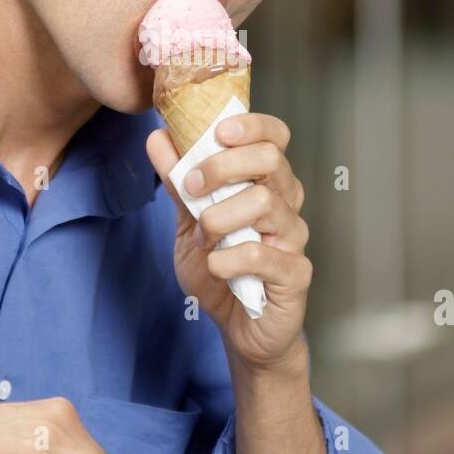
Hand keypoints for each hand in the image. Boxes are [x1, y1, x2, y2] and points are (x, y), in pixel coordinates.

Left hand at [146, 112, 311, 373]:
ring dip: (219, 217)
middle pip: (270, 160)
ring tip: (202, 238)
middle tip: (192, 185)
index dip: (252, 125)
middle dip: (223, 166)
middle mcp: (286, 203)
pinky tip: (216, 266)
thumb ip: (178, 181)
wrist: (238, 328)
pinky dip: (228, 259)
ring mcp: (294, 238)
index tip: (218, 131)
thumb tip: (158, 137)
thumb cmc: (221, 269)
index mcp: (266, 182)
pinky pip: (262, 253)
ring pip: (264, 203)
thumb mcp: (188, 221)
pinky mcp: (295, 273)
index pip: (275, 137)